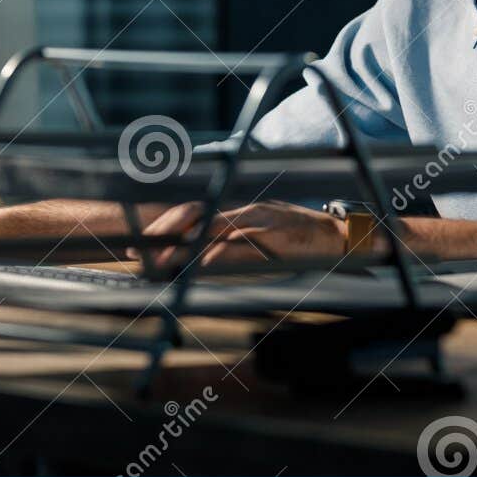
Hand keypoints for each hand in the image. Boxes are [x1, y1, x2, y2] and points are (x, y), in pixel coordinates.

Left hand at [139, 200, 342, 269]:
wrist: (336, 237)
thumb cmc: (297, 241)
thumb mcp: (261, 239)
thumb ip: (233, 247)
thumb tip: (201, 263)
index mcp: (238, 215)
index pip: (194, 214)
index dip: (164, 226)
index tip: (140, 244)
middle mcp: (244, 213)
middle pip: (197, 216)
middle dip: (165, 233)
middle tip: (143, 252)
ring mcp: (259, 222)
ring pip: (215, 227)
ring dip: (187, 245)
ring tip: (164, 260)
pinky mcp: (275, 235)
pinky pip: (244, 242)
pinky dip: (223, 251)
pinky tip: (206, 262)